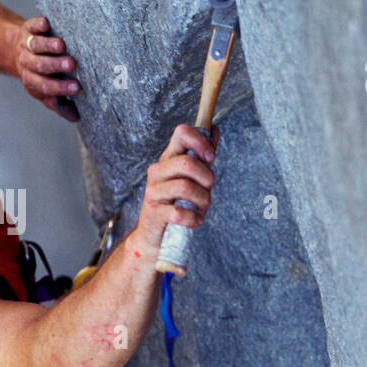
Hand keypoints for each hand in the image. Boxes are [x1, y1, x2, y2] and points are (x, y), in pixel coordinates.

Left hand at [15, 16, 80, 120]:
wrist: (16, 49)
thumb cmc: (39, 73)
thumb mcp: (44, 90)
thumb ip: (59, 104)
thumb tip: (75, 117)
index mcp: (33, 81)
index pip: (46, 87)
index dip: (60, 88)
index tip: (77, 88)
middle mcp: (28, 63)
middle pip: (41, 66)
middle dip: (56, 66)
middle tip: (72, 65)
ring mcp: (27, 44)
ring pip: (36, 46)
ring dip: (48, 46)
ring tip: (61, 46)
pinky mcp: (29, 28)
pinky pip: (33, 26)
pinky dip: (39, 25)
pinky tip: (47, 24)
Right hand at [134, 123, 218, 257]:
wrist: (154, 236)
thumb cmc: (176, 204)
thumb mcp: (191, 177)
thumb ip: (202, 156)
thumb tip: (213, 130)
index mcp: (168, 159)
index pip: (181, 133)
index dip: (200, 141)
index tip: (210, 157)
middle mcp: (157, 172)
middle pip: (187, 162)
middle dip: (206, 178)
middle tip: (208, 189)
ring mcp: (154, 192)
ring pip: (186, 188)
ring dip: (202, 201)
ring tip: (201, 208)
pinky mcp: (154, 213)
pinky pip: (179, 213)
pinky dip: (193, 219)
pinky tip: (193, 220)